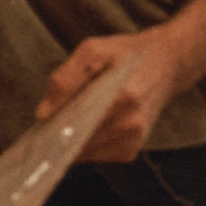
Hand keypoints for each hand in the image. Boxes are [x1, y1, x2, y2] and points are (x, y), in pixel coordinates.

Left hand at [35, 29, 194, 165]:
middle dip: (60, 133)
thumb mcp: (93, 50)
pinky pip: (96, 155)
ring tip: (72, 117)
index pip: (75, 124)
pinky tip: (88, 125)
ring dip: (72, 140)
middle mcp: (131, 124)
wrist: (167, 64)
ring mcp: (133, 140)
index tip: (38, 126)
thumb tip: (43, 113)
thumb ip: (65, 79)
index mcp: (124, 98)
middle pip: (77, 141)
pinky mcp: (131, 150)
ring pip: (84, 152)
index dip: (52, 127)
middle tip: (50, 119)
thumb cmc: (127, 54)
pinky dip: (86, 144)